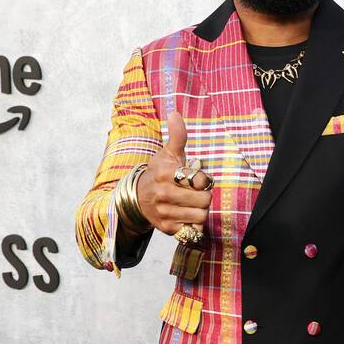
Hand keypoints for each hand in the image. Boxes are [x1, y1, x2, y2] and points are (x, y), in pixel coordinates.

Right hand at [136, 110, 213, 234]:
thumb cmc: (158, 173)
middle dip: (204, 197)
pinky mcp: (167, 228)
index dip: (203, 181)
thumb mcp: (167, 153)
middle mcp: (163, 194)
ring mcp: (164, 212)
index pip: (200, 181)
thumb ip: (177, 136)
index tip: (196, 180)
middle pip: (204, 200)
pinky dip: (194, 224)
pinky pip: (193, 230)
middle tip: (195, 193)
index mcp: (166, 173)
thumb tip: (175, 113)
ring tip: (192, 204)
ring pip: (201, 216)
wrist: (138, 197)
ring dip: (201, 210)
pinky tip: (186, 215)